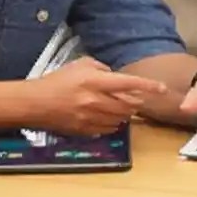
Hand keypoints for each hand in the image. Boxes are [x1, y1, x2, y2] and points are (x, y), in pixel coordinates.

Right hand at [29, 57, 167, 135]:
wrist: (35, 103)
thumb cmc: (57, 81)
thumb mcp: (80, 65)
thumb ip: (102, 68)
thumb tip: (115, 76)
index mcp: (95, 82)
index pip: (129, 83)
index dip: (148, 86)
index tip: (162, 88)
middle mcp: (96, 101)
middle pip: (129, 105)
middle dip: (137, 102)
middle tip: (137, 99)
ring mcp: (90, 118)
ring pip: (121, 119)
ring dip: (126, 114)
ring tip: (121, 107)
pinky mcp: (85, 131)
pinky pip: (108, 130)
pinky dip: (114, 124)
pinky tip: (109, 118)